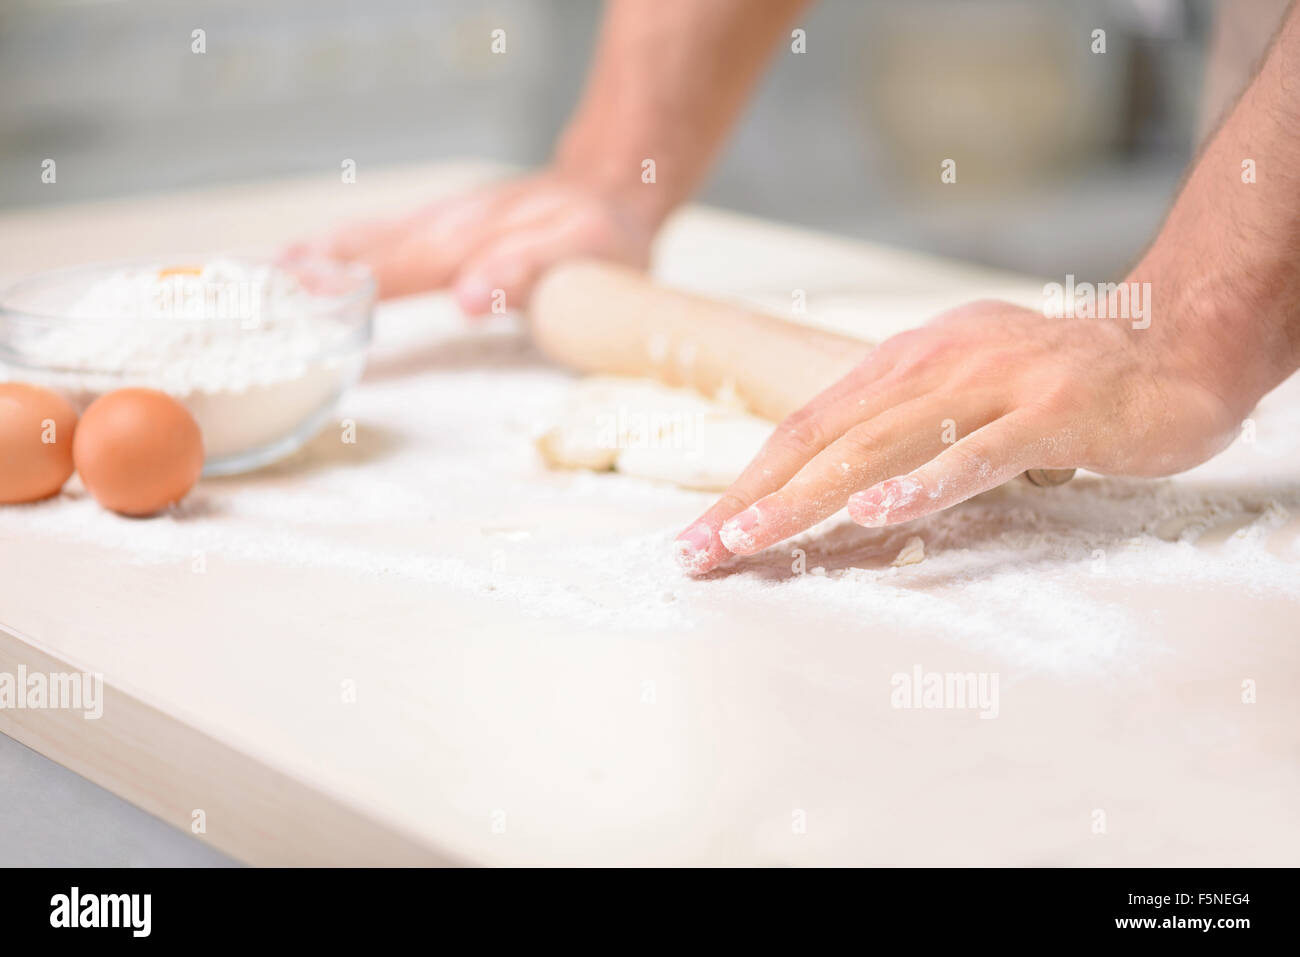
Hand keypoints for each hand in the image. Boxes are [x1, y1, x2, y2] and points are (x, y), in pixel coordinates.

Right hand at [287, 169, 657, 314]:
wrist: (609, 189)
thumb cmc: (599, 237)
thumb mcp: (577, 255)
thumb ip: (522, 275)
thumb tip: (467, 302)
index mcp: (473, 243)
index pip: (401, 269)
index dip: (355, 287)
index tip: (307, 300)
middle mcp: (446, 229)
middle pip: (371, 253)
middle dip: (316, 274)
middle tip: (261, 295)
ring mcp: (440, 223)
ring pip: (370, 238)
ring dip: (319, 257)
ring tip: (265, 275)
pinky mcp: (441, 225)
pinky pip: (382, 235)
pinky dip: (340, 247)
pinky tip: (306, 257)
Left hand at [675, 299, 1243, 574]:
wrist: (1177, 337)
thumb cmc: (1063, 376)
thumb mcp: (963, 384)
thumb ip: (905, 422)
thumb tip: (842, 479)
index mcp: (904, 362)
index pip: (808, 426)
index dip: (750, 480)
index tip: (704, 531)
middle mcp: (934, 364)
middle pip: (824, 436)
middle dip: (755, 497)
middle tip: (699, 551)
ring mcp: (992, 384)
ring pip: (880, 445)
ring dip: (808, 496)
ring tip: (753, 540)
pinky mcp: (1051, 411)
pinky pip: (977, 453)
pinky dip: (923, 485)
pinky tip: (875, 514)